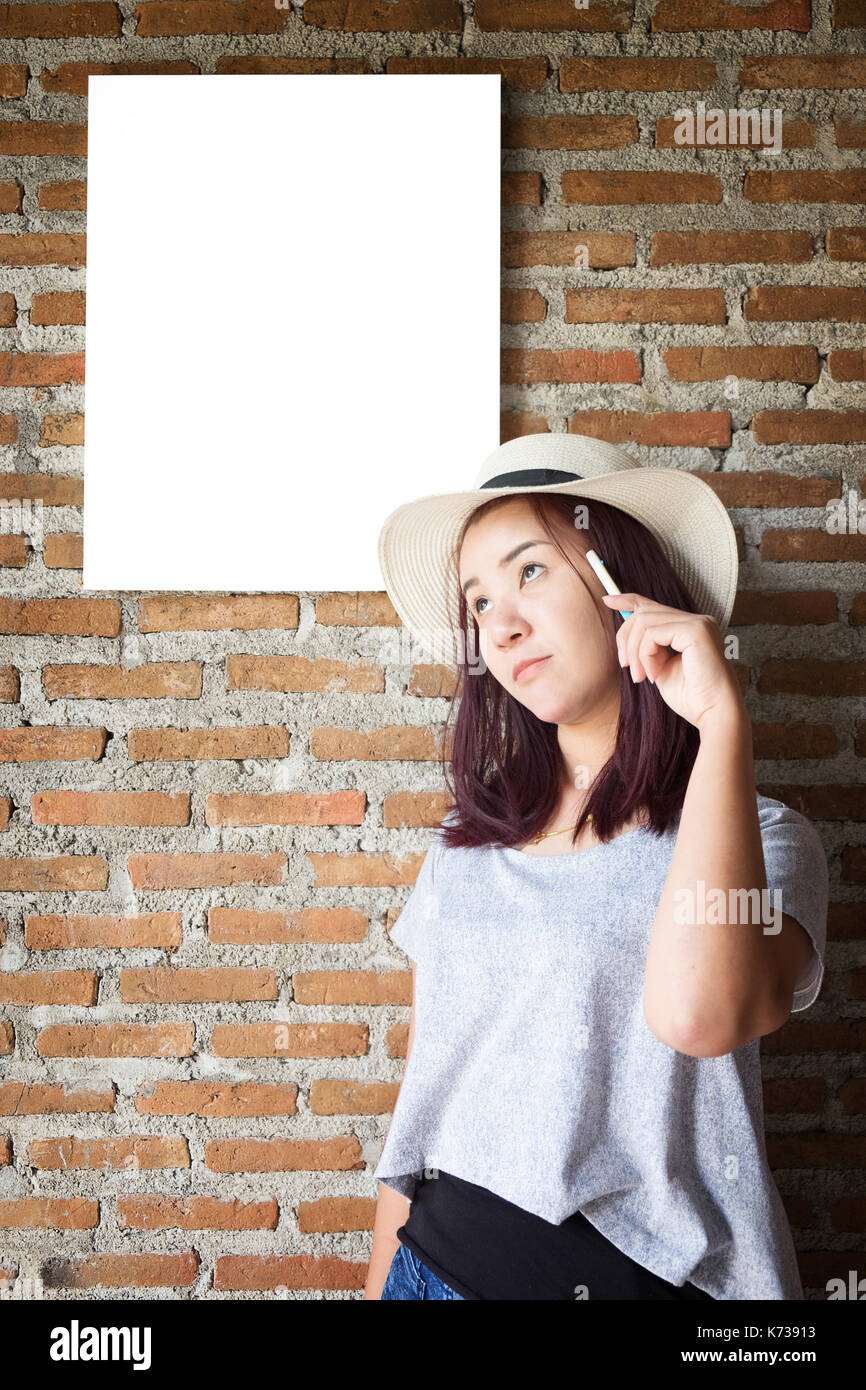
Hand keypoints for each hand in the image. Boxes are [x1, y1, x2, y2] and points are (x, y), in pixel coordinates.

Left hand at [601, 592, 743, 730]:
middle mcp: (697, 621)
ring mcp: (698, 623)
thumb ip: (648, 649)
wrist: (713, 713)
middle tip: (626, 666)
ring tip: (640, 676)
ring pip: (645, 622)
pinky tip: (654, 674)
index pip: (654, 606)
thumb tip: (627, 634)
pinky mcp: (695, 630)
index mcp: (690, 628)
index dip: (628, 600)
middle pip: (644, 613)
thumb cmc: (691, 697)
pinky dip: (646, 655)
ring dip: (635, 652)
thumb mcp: (660, 668)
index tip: (608, 600)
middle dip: (626, 639)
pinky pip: (653, 633)